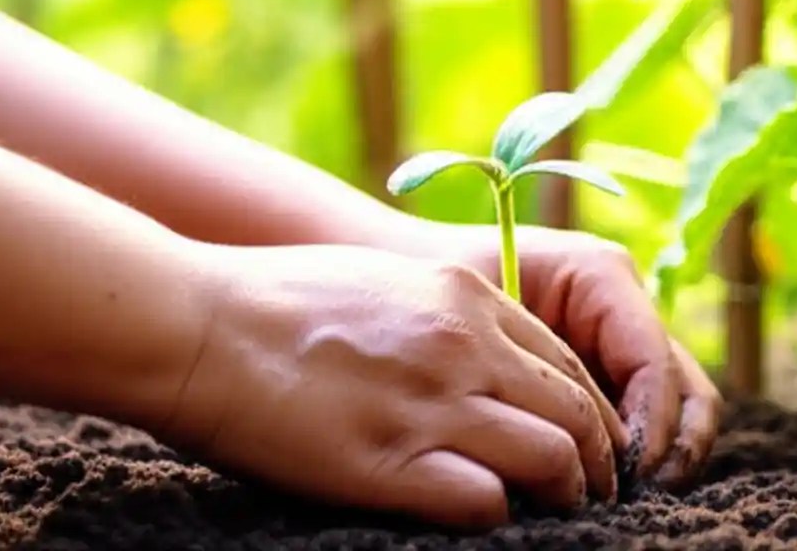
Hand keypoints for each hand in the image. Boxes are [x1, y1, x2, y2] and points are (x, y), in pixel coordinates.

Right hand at [157, 243, 626, 528]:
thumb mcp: (385, 278)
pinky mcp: (388, 462)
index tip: (593, 440)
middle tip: (594, 489)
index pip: (569, 360)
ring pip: (551, 457)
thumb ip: (445, 312)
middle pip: (576, 412)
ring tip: (560, 511)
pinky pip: (484, 500)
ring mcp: (431, 403)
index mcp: (466, 296)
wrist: (198, 323)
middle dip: (598, 459)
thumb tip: (481, 356)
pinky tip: (489, 518)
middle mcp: (465, 346)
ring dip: (566, 491)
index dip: (594, 409)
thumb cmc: (279, 300)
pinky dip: (500, 515)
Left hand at [444, 224, 722, 487]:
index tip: (627, 471)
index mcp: (601, 275)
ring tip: (627, 498)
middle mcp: (624, 309)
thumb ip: (527, 360)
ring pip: (680, 409)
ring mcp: (621, 348)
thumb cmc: (435, 277)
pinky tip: (603, 490)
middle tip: (639, 493)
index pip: (652, 357)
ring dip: (664, 458)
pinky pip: (644, 425)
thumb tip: (564, 438)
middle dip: (671, 444)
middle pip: (685, 385)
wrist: (401, 268)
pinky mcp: (607, 381)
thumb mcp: (476, 304)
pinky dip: (637, 460)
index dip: (651, 420)